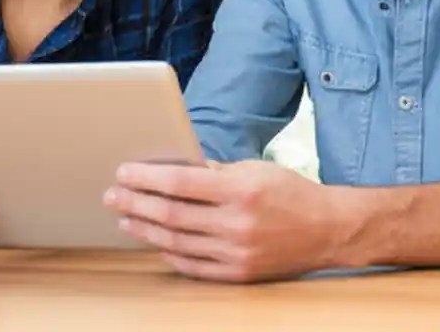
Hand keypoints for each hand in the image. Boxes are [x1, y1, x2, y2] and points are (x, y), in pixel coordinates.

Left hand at [103, 160, 344, 281]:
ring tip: (126, 217)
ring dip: (145, 228)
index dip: (146, 178)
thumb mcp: (254, 169)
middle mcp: (237, 224)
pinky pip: (192, 265)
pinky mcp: (238, 274)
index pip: (180, 183)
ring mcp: (236, 252)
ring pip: (176, 241)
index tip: (124, 172)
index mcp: (240, 190)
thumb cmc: (289, 192)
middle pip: (171, 214)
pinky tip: (154, 240)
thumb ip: (213, 170)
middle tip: (113, 196)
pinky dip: (168, 252)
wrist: (327, 229)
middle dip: (135, 203)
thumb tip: (173, 166)